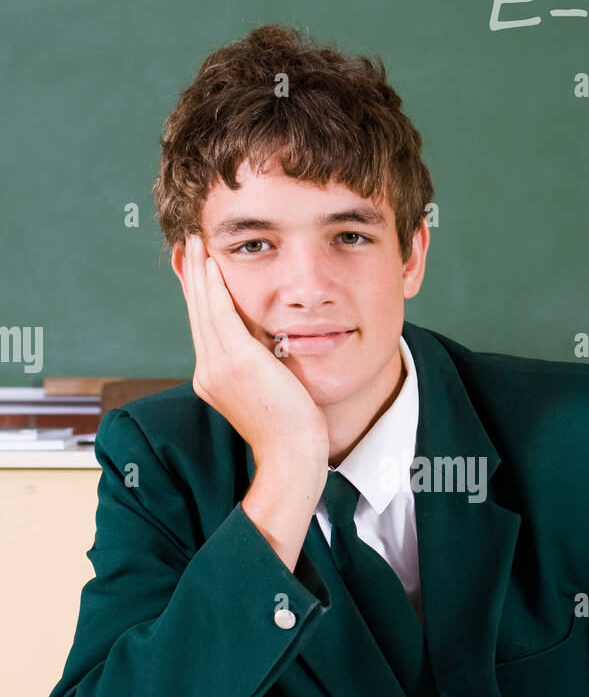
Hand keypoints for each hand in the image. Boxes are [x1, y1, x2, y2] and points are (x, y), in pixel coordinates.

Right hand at [181, 234, 328, 476]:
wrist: (292, 454)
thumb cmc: (290, 428)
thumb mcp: (267, 390)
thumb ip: (258, 364)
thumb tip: (264, 342)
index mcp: (212, 379)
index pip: (202, 326)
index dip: (196, 294)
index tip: (194, 266)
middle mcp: (208, 372)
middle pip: (195, 312)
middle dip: (191, 275)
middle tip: (187, 243)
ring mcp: (218, 368)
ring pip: (203, 308)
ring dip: (198, 271)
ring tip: (195, 242)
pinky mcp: (237, 362)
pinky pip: (220, 314)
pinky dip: (213, 287)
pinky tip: (212, 263)